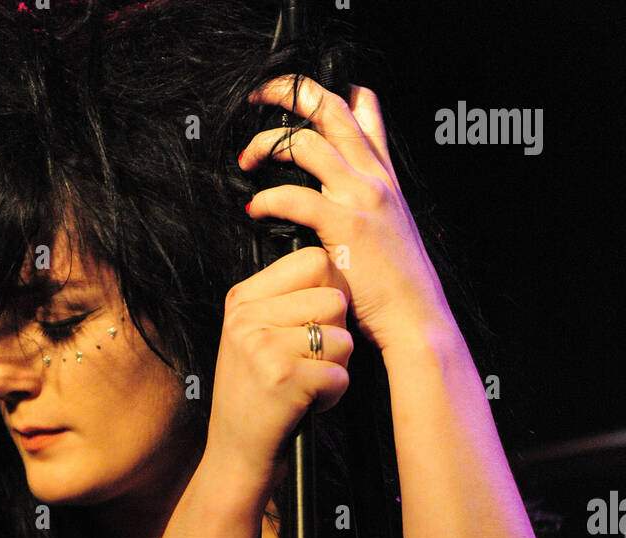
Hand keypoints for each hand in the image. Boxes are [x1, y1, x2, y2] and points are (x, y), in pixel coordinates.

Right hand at [204, 244, 352, 500]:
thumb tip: (335, 264)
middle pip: (335, 298)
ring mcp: (263, 348)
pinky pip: (340, 375)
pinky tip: (306, 404)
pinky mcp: (283, 379)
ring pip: (343, 338)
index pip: (313, 260)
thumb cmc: (255, 396)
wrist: (234, 456)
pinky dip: (332, 396)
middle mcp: (247, 318)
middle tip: (309, 362)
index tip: (314, 322)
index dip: (330, 290)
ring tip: (305, 384)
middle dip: (336, 335)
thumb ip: (284, 301)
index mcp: (242, 300)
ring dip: (336, 368)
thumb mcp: (253, 338)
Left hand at [240, 78, 454, 355]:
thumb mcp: (389, 234)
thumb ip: (365, 210)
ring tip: (245, 160)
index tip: (297, 95)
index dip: (330, 92)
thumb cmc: (398, 289)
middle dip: (289, 92)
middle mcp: (374, 178)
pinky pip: (295, 198)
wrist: (417, 320)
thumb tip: (334, 205)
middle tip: (257, 95)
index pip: (363, 110)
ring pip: (305, 143)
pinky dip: (267, 199)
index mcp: (385, 177)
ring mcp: (361, 198)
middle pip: (330, 109)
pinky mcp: (346, 226)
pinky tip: (254, 209)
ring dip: (266, 145)